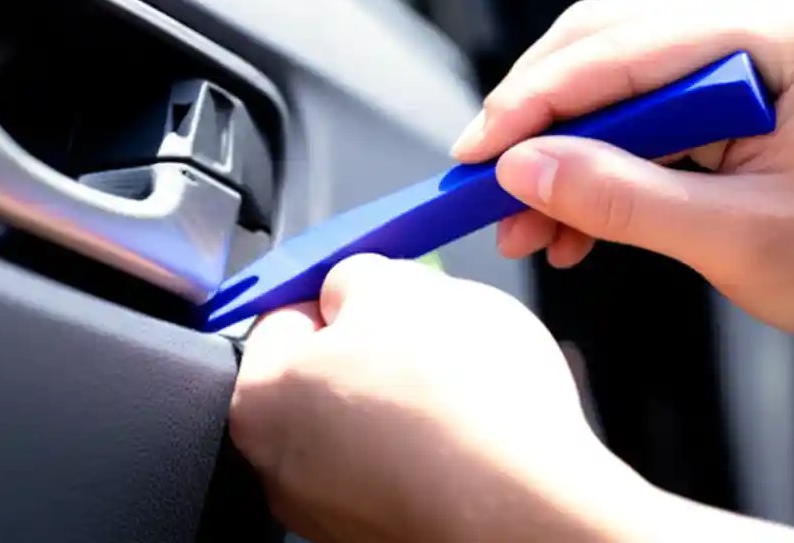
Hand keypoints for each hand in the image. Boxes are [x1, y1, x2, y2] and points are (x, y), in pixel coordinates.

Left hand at [228, 254, 654, 542]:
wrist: (531, 511)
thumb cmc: (464, 401)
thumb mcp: (402, 286)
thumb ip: (356, 276)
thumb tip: (349, 288)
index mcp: (262, 397)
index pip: (284, 316)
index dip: (338, 293)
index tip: (378, 291)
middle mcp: (280, 466)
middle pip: (324, 375)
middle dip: (374, 349)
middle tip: (429, 337)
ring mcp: (330, 510)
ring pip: (366, 424)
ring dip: (405, 401)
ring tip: (462, 392)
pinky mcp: (383, 533)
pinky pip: (401, 469)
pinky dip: (429, 451)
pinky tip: (471, 438)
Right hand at [451, 0, 793, 343]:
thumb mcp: (742, 239)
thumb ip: (623, 200)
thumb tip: (521, 169)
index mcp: (775, 34)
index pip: (617, 50)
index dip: (530, 103)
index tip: (472, 157)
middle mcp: (754, 23)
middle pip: (600, 50)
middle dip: (534, 126)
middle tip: (483, 189)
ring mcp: (740, 52)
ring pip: (608, 86)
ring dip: (557, 156)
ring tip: (523, 227)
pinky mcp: (728, 90)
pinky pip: (637, 117)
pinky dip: (595, 170)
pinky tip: (568, 226)